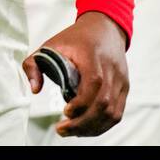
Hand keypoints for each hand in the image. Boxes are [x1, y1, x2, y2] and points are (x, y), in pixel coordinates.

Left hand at [23, 11, 128, 136]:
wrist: (105, 28)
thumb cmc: (75, 38)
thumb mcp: (50, 44)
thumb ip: (34, 64)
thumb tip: (34, 89)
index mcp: (92, 55)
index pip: (94, 82)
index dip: (82, 102)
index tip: (65, 112)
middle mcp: (111, 69)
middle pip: (104, 103)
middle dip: (83, 122)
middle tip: (62, 129)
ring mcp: (121, 80)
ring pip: (113, 112)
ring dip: (92, 127)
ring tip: (72, 131)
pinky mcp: (125, 88)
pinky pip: (117, 113)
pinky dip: (102, 125)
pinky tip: (86, 128)